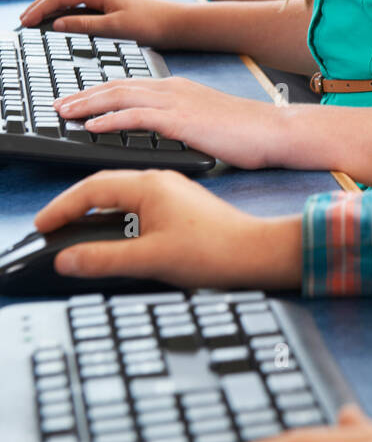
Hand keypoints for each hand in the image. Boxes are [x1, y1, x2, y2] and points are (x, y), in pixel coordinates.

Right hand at [19, 0, 178, 44]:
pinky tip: (62, 14)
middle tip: (24, 19)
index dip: (40, 8)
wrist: (177, 23)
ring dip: (52, 3)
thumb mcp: (115, 28)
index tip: (26, 20)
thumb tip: (58, 24)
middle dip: (40, 4)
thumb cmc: (152, 25)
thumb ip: (85, 25)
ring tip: (36, 16)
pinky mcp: (112, 0)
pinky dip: (65, 4)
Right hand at [35, 170, 301, 289]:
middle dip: (74, 206)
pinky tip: (113, 235)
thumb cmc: (215, 250)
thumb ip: (104, 259)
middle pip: (103, 187)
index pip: (92, 188)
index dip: (62, 207)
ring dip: (96, 211)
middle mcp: (159, 181)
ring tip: (75, 231)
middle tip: (52, 227)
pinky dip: (117, 217)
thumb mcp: (151, 259)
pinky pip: (137, 204)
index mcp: (150, 185)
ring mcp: (171, 192)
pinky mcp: (180, 206)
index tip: (44, 225)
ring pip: (121, 195)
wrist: (258, 253)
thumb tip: (67, 259)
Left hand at [51, 74, 294, 168]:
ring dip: (89, 105)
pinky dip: (111, 119)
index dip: (98, 92)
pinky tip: (93, 126)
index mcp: (177, 88)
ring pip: (121, 97)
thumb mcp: (204, 122)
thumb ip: (178, 123)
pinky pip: (138, 117)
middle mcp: (173, 89)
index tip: (76, 101)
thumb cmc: (247, 132)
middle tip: (59, 105)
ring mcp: (177, 102)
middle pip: (118, 86)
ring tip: (66, 113)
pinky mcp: (183, 120)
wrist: (275, 130)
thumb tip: (159, 133)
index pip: (129, 86)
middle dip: (84, 95)